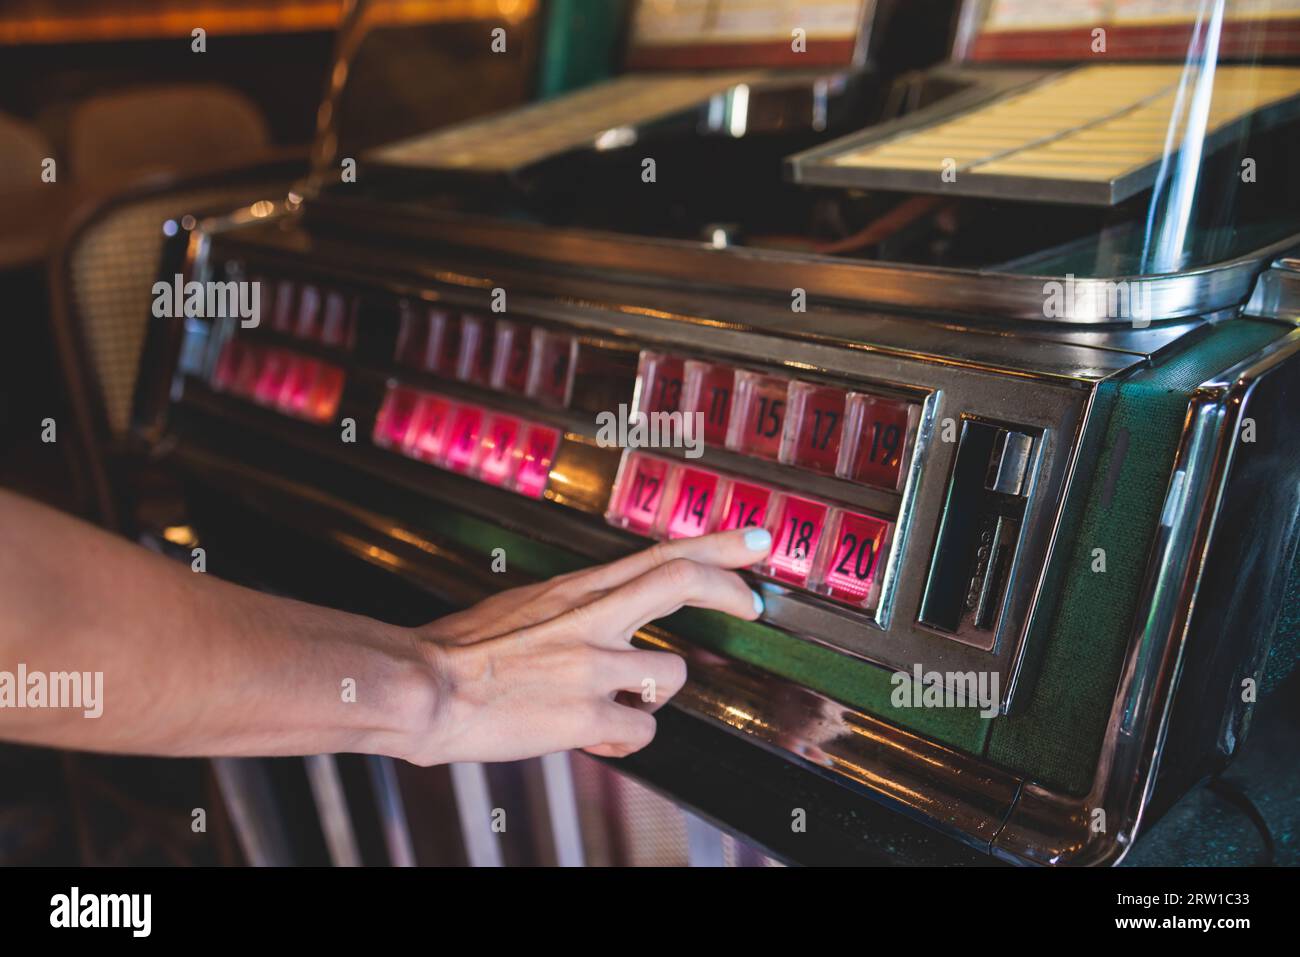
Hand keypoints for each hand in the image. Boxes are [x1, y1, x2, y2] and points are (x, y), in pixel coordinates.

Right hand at [404, 527, 772, 764]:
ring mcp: (591, 665)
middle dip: (730, 590)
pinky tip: (597, 740)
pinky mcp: (585, 714)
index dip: (716, 546)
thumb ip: (572, 612)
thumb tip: (603, 630)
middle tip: (752, 603)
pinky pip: (641, 732)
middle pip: (682, 583)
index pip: (659, 553)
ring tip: (621, 704)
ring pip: (672, 675)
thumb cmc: (459, 652)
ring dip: (656, 694)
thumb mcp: (523, 608)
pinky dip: (624, 741)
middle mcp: (590, 618)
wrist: (421, 687)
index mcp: (575, 590)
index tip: (754, 541)